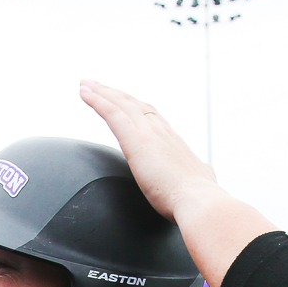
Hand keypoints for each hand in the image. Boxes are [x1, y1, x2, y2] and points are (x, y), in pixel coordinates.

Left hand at [78, 80, 218, 222]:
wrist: (199, 202)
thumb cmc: (198, 200)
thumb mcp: (201, 180)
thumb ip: (198, 175)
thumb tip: (202, 175)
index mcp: (175, 143)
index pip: (152, 118)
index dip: (137, 107)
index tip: (126, 101)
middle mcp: (162, 132)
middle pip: (135, 105)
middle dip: (116, 95)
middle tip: (98, 86)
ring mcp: (149, 134)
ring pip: (122, 105)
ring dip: (102, 93)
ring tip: (86, 84)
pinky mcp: (136, 141)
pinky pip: (112, 114)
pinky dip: (97, 101)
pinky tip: (85, 93)